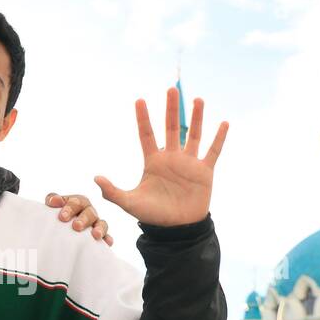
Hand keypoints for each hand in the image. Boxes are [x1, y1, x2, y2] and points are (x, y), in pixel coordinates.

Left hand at [45, 193, 112, 245]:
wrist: (57, 231)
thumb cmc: (55, 216)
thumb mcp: (52, 207)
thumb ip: (52, 200)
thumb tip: (54, 200)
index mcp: (77, 203)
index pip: (76, 202)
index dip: (70, 208)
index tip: (62, 217)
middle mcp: (88, 212)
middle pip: (89, 213)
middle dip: (84, 219)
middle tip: (76, 226)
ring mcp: (96, 224)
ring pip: (101, 224)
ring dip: (99, 228)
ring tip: (96, 235)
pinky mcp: (101, 236)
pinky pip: (107, 237)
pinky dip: (107, 239)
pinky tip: (107, 242)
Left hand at [94, 87, 228, 226]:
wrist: (177, 229)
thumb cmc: (153, 216)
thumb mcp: (130, 203)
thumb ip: (112, 191)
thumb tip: (95, 178)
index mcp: (153, 162)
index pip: (146, 135)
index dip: (143, 119)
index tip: (139, 100)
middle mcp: (171, 158)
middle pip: (171, 128)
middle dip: (171, 109)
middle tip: (172, 89)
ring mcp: (189, 164)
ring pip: (193, 135)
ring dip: (197, 117)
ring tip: (198, 99)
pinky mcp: (204, 172)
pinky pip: (213, 152)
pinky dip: (218, 138)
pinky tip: (224, 123)